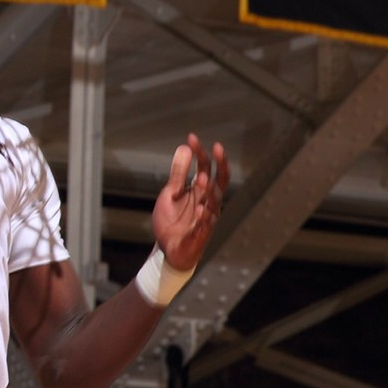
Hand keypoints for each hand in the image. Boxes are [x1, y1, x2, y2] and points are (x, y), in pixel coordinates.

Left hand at [153, 134, 228, 271]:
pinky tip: (201, 209)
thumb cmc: (173, 221)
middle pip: (219, 181)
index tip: (192, 138)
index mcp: (201, 191)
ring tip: (201, 178)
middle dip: (220, 165)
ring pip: (214, 202)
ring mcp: (206, 219)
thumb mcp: (171, 193)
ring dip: (209, 190)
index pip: (206, 168)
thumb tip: (184, 147)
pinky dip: (204, 217)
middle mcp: (208, 202)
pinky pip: (205, 225)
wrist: (168, 249)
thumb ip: (178, 173)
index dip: (201, 153)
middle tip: (217, 149)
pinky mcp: (200, 235)